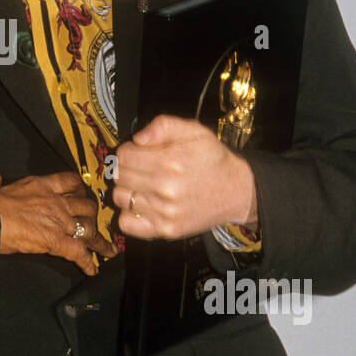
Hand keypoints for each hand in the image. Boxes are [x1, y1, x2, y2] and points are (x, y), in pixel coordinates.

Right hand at [0, 172, 114, 274]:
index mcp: (41, 185)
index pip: (70, 181)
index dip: (80, 188)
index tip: (82, 194)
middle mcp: (56, 201)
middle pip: (86, 205)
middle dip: (93, 215)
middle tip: (93, 223)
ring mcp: (59, 221)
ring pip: (89, 228)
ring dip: (99, 240)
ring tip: (107, 249)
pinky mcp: (56, 241)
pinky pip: (79, 252)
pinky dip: (88, 262)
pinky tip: (92, 270)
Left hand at [111, 115, 257, 240]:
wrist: (235, 191)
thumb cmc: (212, 159)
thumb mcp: (194, 130)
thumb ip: (163, 126)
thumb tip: (138, 138)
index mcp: (170, 161)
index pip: (123, 156)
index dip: (128, 151)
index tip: (138, 153)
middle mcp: (165, 188)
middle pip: (119, 176)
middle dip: (126, 169)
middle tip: (141, 168)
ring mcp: (164, 212)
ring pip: (120, 198)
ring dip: (127, 190)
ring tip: (144, 186)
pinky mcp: (166, 230)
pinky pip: (126, 224)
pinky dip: (129, 215)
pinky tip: (143, 205)